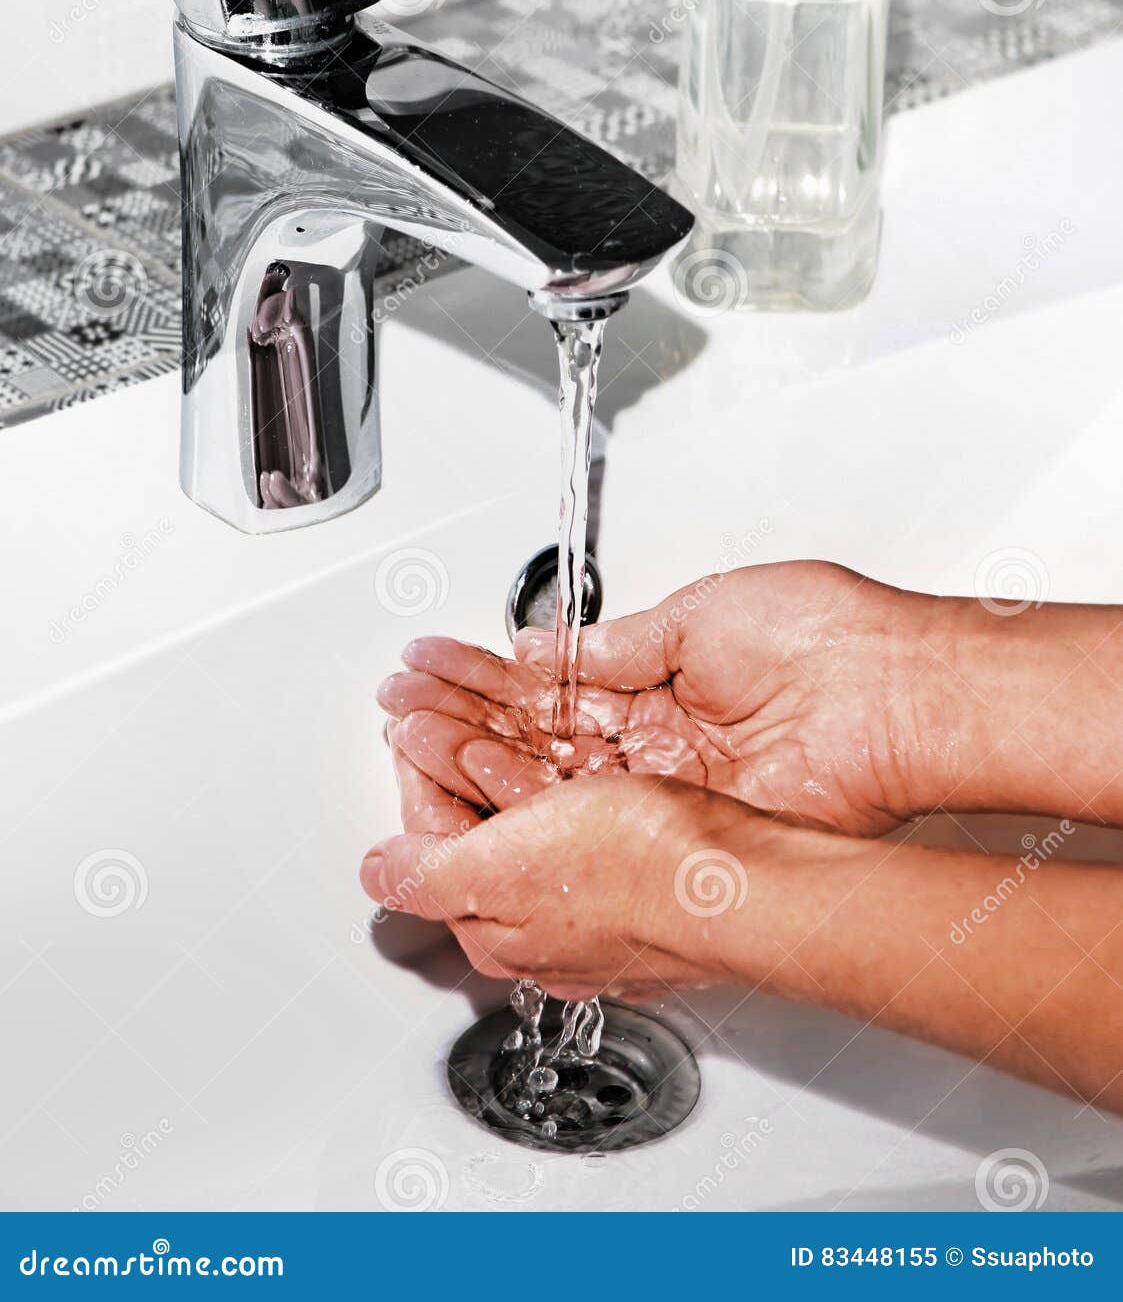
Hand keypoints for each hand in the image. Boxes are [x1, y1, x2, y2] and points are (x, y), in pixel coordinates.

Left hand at [360, 750, 784, 998]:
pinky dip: (567, 784)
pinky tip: (580, 761)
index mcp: (495, 929)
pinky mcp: (644, 880)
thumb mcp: (501, 864)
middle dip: (458, 770)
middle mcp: (543, 930)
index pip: (429, 844)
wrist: (740, 879)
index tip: (415, 728)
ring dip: (508, 768)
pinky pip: (585, 825)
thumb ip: (427, 870)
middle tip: (449, 718)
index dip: (418, 776)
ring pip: (532, 828)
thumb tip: (376, 875)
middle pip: (478, 837)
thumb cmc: (638, 874)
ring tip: (505, 724)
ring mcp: (596, 907)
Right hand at [377, 561, 964, 835]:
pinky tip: (472, 775)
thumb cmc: (824, 636)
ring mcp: (668, 782)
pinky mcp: (683, 821)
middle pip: (540, 732)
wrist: (890, 695)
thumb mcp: (699, 611)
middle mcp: (659, 735)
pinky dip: (526, 795)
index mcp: (664, 673)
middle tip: (400, 702)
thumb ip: (618, 644)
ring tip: (410, 731)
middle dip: (463, 713)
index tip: (434, 662)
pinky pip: (589, 812)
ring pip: (552, 776)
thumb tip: (552, 648)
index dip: (489, 673)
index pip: (555, 682)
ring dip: (476, 751)